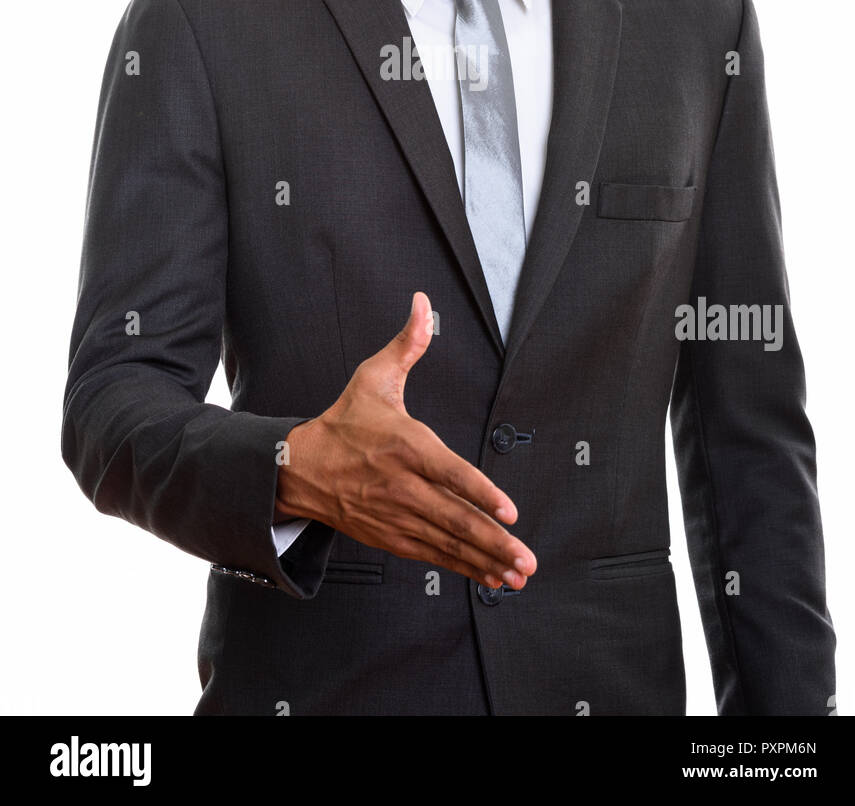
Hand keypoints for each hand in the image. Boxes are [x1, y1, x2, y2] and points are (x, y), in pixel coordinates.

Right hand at [275, 292, 536, 589]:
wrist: (299, 468)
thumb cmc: (343, 421)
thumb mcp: (374, 377)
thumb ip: (408, 345)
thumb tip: (423, 304)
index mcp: (404, 446)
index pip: (448, 472)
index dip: (480, 493)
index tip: (510, 511)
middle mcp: (402, 486)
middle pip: (454, 518)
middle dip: (494, 541)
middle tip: (526, 558)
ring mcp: (397, 516)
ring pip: (448, 543)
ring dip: (486, 561)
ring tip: (518, 574)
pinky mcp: (392, 537)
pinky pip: (433, 556)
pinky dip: (464, 568)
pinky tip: (491, 578)